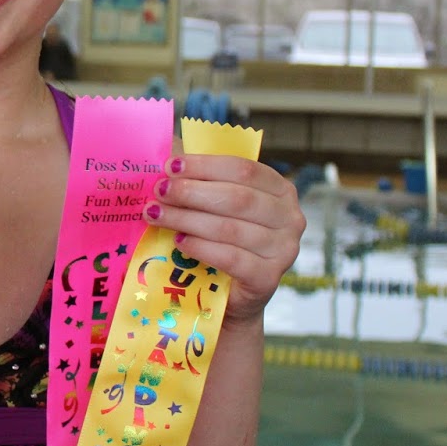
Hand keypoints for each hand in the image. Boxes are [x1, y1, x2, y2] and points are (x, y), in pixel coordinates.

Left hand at [143, 155, 304, 323]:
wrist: (229, 294)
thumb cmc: (220, 239)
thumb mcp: (215, 204)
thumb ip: (199, 179)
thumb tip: (167, 151)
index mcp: (280, 190)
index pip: (244, 169)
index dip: (205, 165)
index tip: (169, 166)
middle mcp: (290, 218)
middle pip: (237, 197)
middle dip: (192, 192)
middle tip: (158, 191)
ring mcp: (283, 250)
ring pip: (231, 228)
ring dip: (188, 219)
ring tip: (156, 214)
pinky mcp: (269, 278)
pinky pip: (231, 258)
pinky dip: (201, 248)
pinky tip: (179, 242)